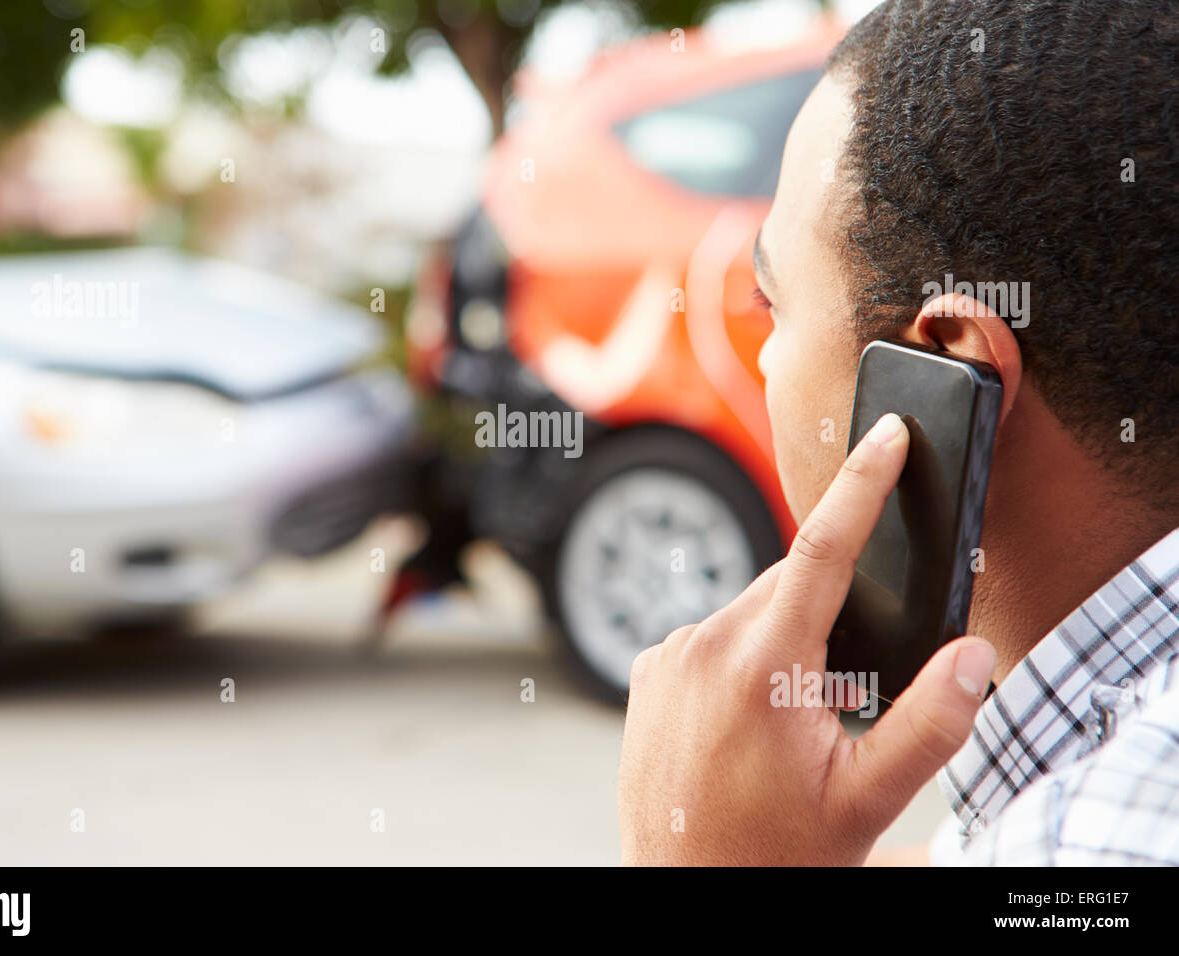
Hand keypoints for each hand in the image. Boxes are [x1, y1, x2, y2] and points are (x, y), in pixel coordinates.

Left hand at [618, 413, 995, 865]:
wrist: (682, 889)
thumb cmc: (774, 852)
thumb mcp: (870, 798)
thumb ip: (931, 722)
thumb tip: (973, 653)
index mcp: (766, 663)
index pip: (823, 550)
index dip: (862, 484)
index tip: (885, 433)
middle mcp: (705, 643)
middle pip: (788, 588)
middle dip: (826, 619)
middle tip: (839, 695)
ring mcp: (667, 656)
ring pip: (749, 614)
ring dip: (782, 642)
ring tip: (789, 722)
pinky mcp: (645, 671)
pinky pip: (710, 638)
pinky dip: (739, 658)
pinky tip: (746, 719)